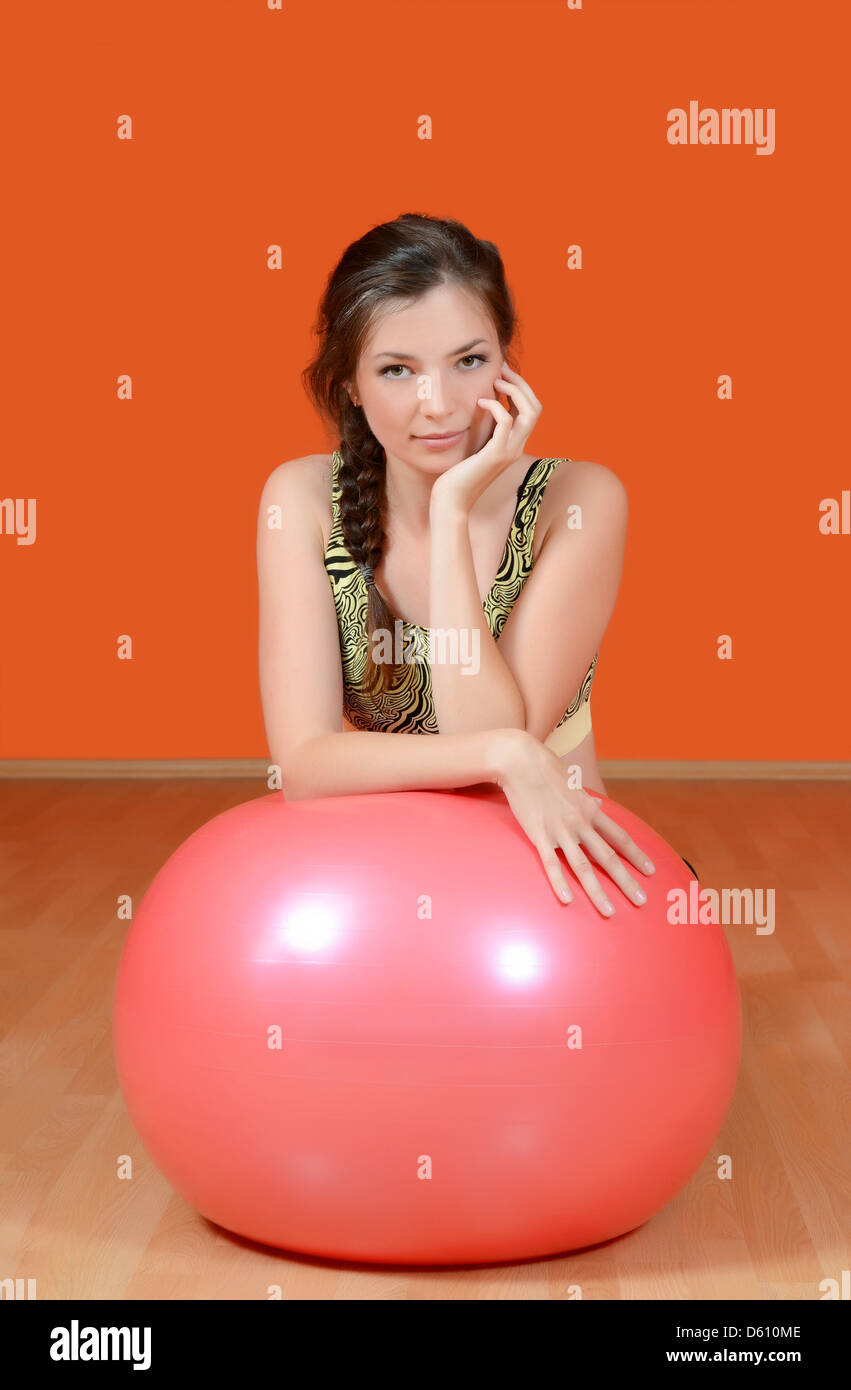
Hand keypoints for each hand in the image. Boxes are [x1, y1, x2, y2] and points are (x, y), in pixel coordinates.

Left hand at [429, 361, 542, 513]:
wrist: (452, 500)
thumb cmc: (458, 474)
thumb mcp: (475, 446)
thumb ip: (484, 430)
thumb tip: (483, 405)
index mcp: (514, 444)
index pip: (531, 410)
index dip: (521, 389)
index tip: (503, 373)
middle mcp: (516, 447)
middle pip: (536, 407)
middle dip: (522, 384)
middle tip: (502, 370)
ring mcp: (508, 451)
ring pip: (530, 412)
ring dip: (515, 390)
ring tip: (496, 381)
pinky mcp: (495, 455)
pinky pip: (506, 422)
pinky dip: (497, 406)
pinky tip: (480, 403)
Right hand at [496, 730, 655, 913]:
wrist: (520, 761)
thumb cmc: (546, 769)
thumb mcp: (574, 784)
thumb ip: (587, 800)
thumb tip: (599, 806)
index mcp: (590, 811)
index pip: (620, 837)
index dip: (637, 855)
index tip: (650, 872)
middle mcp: (580, 823)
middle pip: (607, 857)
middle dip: (626, 881)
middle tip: (640, 901)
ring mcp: (560, 831)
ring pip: (583, 867)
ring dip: (598, 891)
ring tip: (609, 911)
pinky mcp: (539, 835)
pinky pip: (551, 864)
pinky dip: (560, 883)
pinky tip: (569, 900)